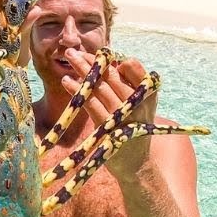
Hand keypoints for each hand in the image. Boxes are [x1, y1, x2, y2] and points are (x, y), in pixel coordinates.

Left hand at [61, 48, 156, 179]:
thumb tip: (107, 62)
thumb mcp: (140, 106)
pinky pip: (90, 104)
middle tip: (72, 51)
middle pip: (112, 74)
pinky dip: (77, 90)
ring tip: (68, 58)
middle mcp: (138, 102)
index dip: (114, 59)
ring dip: (82, 69)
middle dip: (91, 60)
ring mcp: (124, 115)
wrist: (138, 165)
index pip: (133, 67)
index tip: (99, 53)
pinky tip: (66, 81)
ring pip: (99, 86)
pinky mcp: (109, 128)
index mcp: (149, 93)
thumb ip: (129, 85)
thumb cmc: (134, 130)